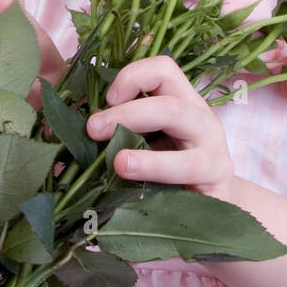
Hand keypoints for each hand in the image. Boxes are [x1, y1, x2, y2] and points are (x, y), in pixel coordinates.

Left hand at [85, 55, 235, 203]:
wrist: (211, 217)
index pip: (163, 69)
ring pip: (180, 119)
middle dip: (126, 112)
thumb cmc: (171, 179)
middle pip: (167, 99)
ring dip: (143, 135)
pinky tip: (136, 181)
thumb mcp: (147, 150)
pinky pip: (190, 167)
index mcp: (181, 103)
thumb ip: (120, 135)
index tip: (105, 101)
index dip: (132, 77)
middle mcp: (200, 117)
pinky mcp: (216, 175)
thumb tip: (70, 129)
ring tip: (118, 161)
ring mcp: (213, 146)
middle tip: (93, 129)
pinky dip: (159, 170)